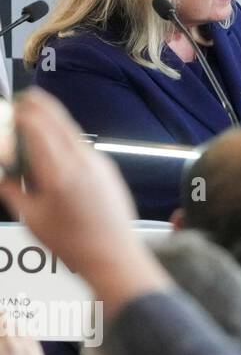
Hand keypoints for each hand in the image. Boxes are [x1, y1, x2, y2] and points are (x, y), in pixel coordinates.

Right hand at [0, 91, 167, 312]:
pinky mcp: (108, 170)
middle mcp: (83, 162)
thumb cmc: (72, 243)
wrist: (114, 255)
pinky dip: (65, 138)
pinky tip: (55, 145)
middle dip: (39, 106)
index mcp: (59, 173)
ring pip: (72, 132)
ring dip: (53, 121)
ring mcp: (99, 164)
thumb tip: (1, 176)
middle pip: (58, 121)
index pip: (38, 128)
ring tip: (36, 117)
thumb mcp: (32, 218)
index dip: (22, 114)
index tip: (11, 110)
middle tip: (24, 98)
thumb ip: (12, 191)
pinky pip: (82, 146)